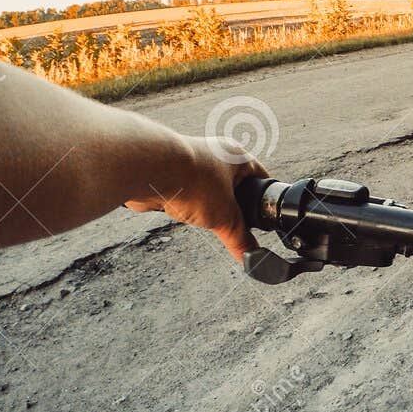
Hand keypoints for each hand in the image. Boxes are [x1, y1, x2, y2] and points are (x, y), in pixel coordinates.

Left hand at [124, 136, 267, 261]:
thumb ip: (240, 238)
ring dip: (205, 205)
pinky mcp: (168, 172)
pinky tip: (181, 211)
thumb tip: (252, 257)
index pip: (261, 177)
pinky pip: (182, 192)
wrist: (148, 168)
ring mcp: (190, 162)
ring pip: (206, 189)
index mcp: (237, 156)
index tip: (264, 213)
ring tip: (204, 215)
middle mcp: (215, 154)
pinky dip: (183, 204)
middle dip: (231, 205)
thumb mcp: (225, 217)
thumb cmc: (191, 177)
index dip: (264, 197)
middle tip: (233, 222)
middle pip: (232, 185)